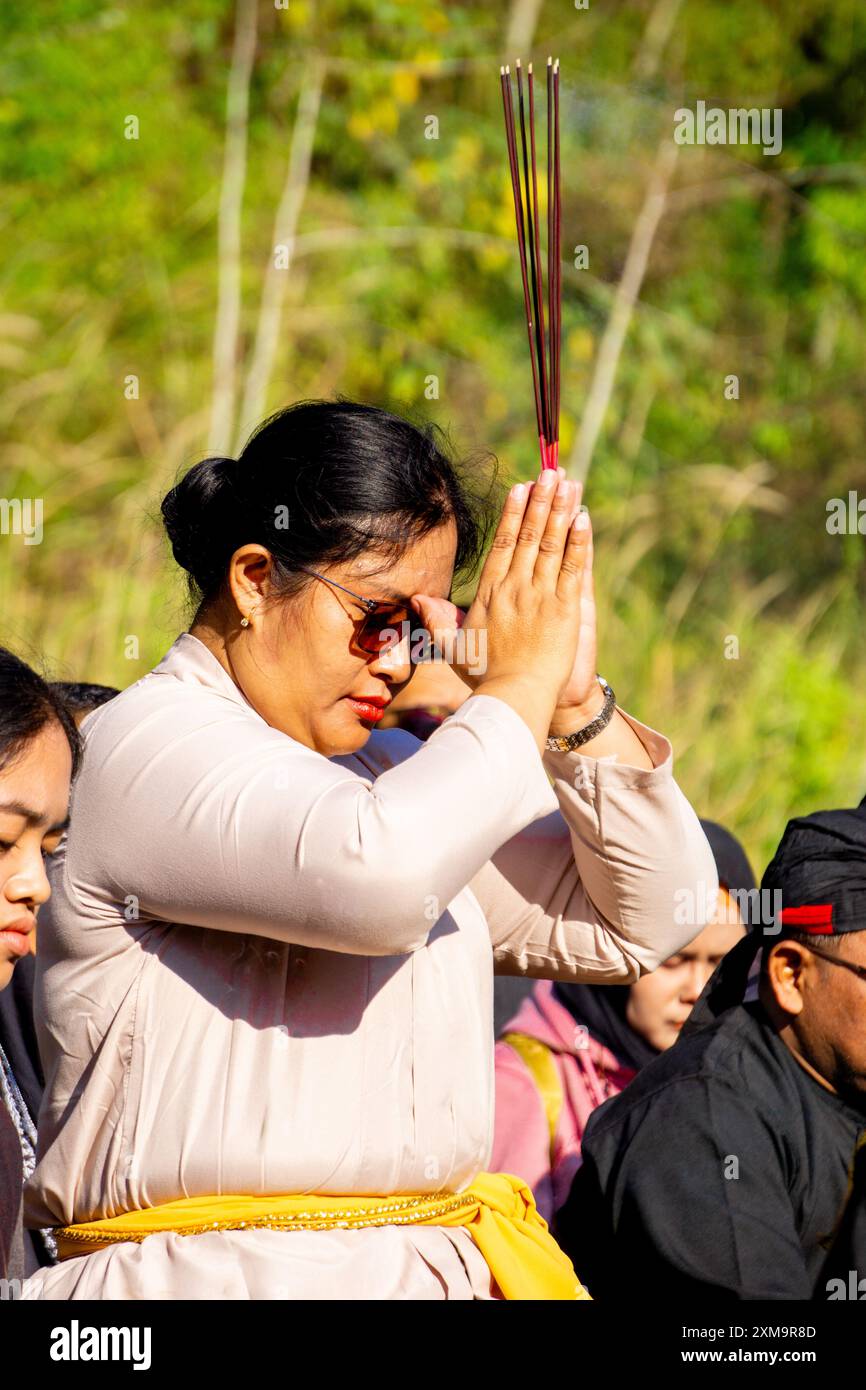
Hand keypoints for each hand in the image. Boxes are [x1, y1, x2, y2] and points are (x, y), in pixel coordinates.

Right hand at [413, 466, 594, 709]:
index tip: (520, 489)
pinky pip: (572, 567)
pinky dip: (578, 542)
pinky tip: (583, 518)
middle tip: (549, 473)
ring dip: (560, 511)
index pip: (502, 546)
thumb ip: (438, 620)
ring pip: (551, 544)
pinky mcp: (564, 608)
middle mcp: (514, 588)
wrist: (513, 699)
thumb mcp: (454, 648)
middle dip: (540, 501)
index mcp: (490, 595)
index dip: (513, 515)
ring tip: (567, 483)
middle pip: (529, 536)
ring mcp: (540, 596)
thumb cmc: (484, 680)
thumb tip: (419, 598)